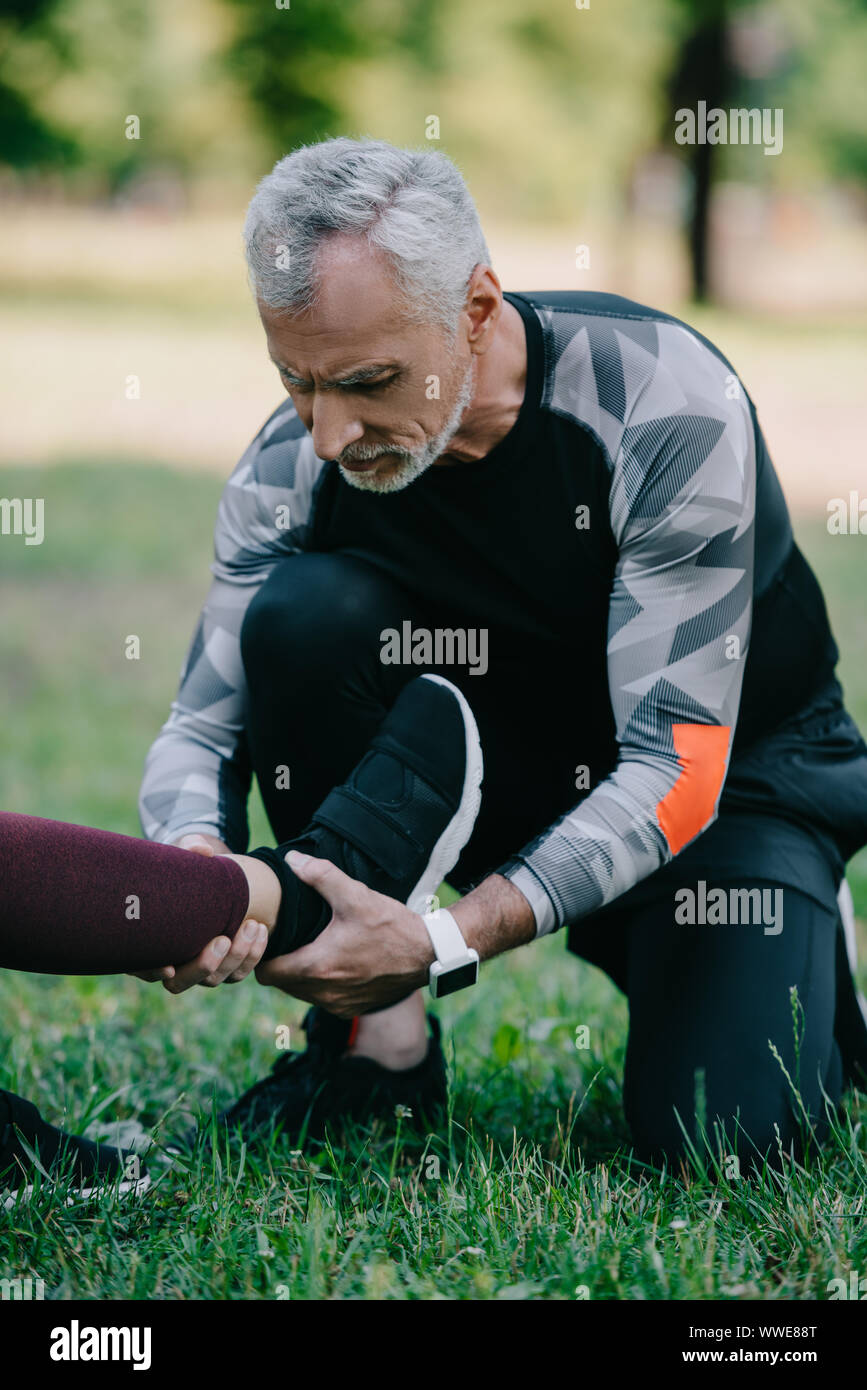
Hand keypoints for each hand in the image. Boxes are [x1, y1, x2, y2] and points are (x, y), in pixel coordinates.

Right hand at [129, 833, 268, 991]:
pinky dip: (252, 956)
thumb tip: (202, 849)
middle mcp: (170, 959)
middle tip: (222, 940)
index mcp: (147, 939)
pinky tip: (261, 931)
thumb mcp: (182, 854)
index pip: (140, 966)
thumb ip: (188, 849)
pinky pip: (238, 973)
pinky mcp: (224, 965)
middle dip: (202, 967)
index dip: (151, 971)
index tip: (169, 966)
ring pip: (214, 980)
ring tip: (252, 925)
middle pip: (178, 983)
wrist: (207, 878)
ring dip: (236, 958)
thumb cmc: (183, 866)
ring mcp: (198, 965)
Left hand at [254, 852, 435, 1016]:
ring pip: (300, 993)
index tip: (270, 936)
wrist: (428, 955)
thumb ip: (320, 875)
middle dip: (278, 963)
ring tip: (306, 947)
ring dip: (298, 974)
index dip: (262, 955)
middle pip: (280, 984)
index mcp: (317, 966)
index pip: (266, 973)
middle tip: (285, 939)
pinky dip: (318, 984)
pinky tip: (329, 961)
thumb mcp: (356, 896)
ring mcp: (337, 1004)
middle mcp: (323, 992)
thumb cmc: (392, 926)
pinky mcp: (351, 1009)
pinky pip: (320, 999)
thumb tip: (291, 860)